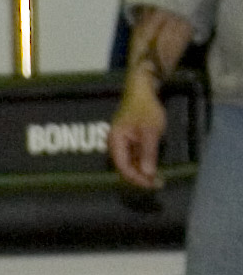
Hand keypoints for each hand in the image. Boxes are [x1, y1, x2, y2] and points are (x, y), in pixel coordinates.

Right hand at [111, 72, 168, 192]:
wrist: (143, 91)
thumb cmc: (146, 109)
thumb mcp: (150, 132)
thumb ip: (148, 154)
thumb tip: (148, 174)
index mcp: (116, 142)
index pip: (123, 167)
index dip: (136, 178)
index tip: (152, 184)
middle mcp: (115, 145)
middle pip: (125, 167)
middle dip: (140, 177)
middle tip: (158, 183)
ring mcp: (122, 143)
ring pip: (130, 163)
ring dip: (143, 171)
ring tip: (158, 178)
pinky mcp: (129, 140)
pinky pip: (134, 156)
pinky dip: (143, 163)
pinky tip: (154, 167)